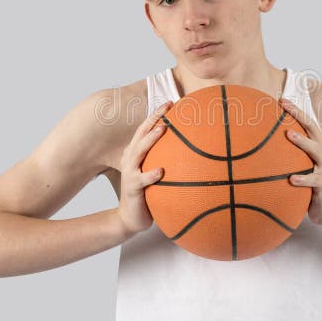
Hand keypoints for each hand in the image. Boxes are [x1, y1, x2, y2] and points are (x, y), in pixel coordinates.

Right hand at [118, 100, 172, 234]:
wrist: (130, 218)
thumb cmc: (147, 193)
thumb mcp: (155, 173)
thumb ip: (166, 160)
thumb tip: (191, 149)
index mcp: (135, 153)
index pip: (145, 129)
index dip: (156, 115)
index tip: (171, 103)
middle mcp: (130, 159)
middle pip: (141, 134)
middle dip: (154, 119)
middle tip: (167, 107)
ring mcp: (130, 173)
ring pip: (139, 152)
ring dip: (150, 140)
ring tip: (162, 129)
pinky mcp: (132, 188)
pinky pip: (142, 180)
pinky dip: (151, 174)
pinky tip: (161, 171)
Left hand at [280, 98, 321, 226]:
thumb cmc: (311, 183)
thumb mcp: (302, 165)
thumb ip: (289, 154)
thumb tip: (262, 143)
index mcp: (319, 147)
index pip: (309, 124)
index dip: (297, 111)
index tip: (282, 100)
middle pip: (314, 132)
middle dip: (300, 118)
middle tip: (285, 110)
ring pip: (316, 153)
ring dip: (303, 142)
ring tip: (289, 135)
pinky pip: (314, 181)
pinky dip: (303, 179)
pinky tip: (291, 178)